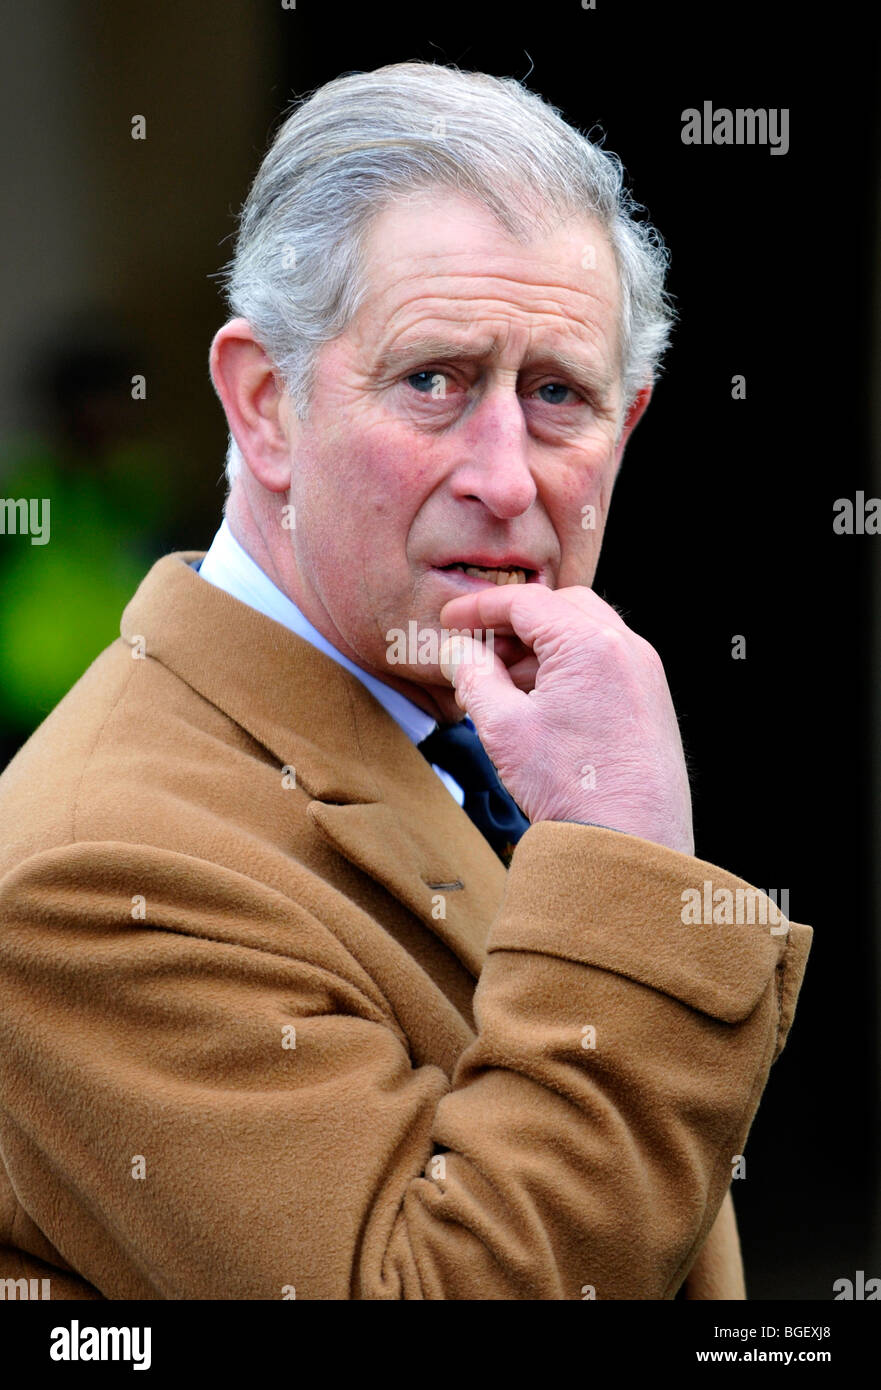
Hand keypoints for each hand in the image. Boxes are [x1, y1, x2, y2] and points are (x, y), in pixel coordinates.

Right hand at [438, 584, 693, 855]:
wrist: (632, 843)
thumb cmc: (572, 789)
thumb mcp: (503, 728)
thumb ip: (473, 676)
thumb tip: (459, 652)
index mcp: (590, 643)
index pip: (526, 602)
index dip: (480, 607)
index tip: (450, 620)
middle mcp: (627, 647)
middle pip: (560, 608)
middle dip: (514, 621)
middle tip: (477, 645)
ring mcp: (646, 674)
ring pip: (585, 633)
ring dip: (541, 645)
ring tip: (502, 680)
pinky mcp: (652, 701)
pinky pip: (605, 661)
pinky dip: (569, 666)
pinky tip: (540, 700)